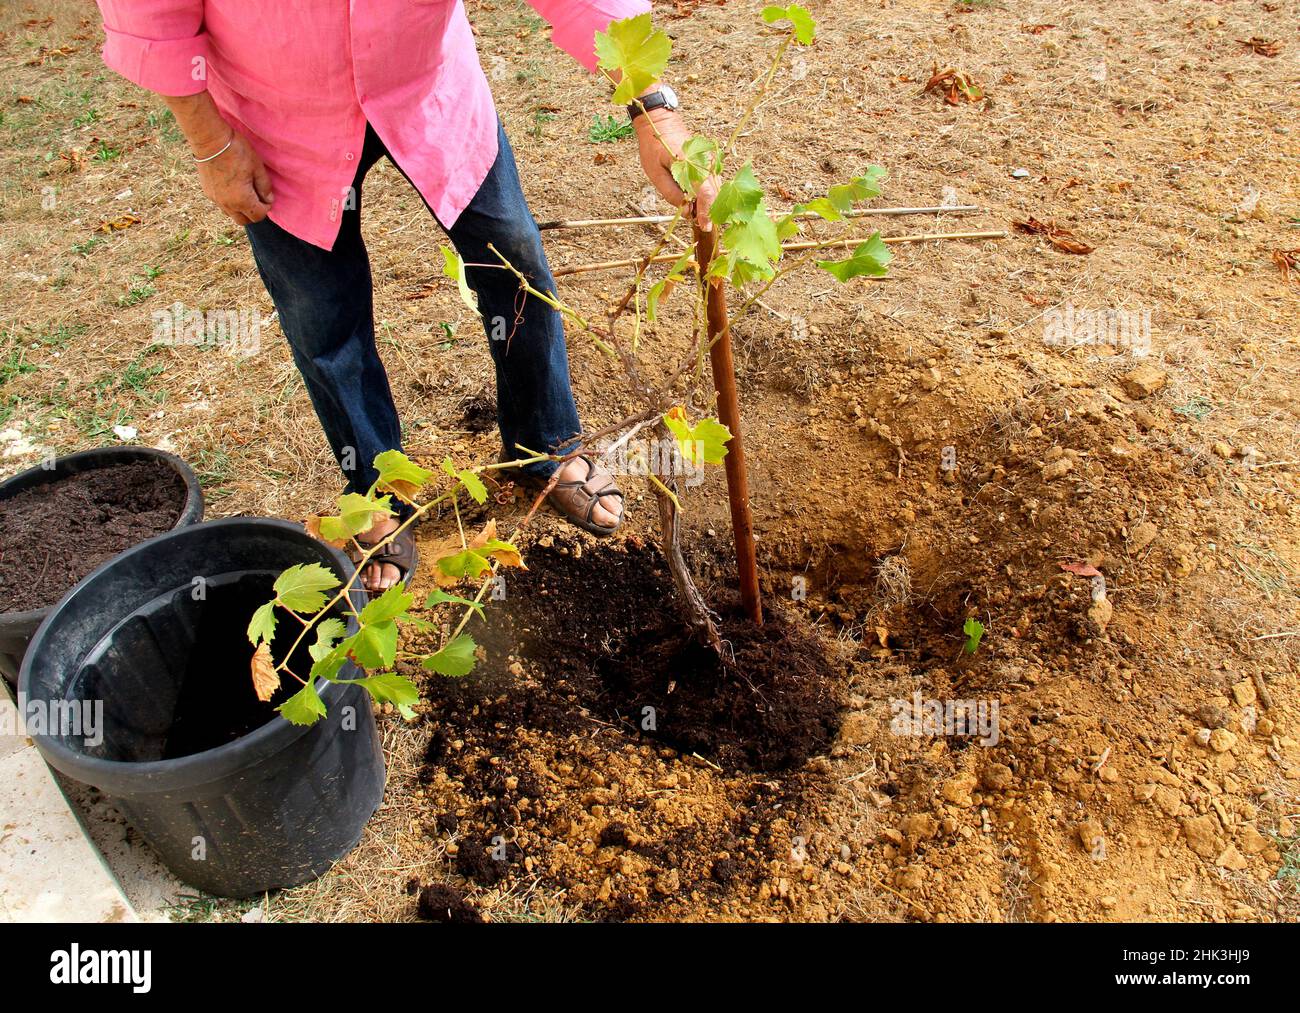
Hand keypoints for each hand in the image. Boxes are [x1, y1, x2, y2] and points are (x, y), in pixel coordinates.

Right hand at [195, 131, 273, 225]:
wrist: (209, 140)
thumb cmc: (236, 151)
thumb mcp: (257, 167)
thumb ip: (264, 186)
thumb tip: (268, 199)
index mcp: (242, 200)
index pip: (258, 216)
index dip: (265, 208)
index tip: (266, 197)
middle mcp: (227, 204)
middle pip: (244, 221)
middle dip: (253, 213)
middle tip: (257, 198)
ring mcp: (215, 199)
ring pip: (231, 214)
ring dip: (240, 209)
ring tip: (244, 192)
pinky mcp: (207, 192)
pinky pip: (221, 204)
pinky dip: (229, 202)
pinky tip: (232, 188)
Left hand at [634, 104, 718, 231]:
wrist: (659, 122)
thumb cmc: (653, 147)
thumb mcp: (655, 173)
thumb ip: (671, 193)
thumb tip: (686, 211)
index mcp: (690, 163)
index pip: (705, 192)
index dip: (706, 211)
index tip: (704, 226)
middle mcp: (704, 161)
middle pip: (715, 192)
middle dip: (710, 211)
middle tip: (702, 226)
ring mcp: (709, 160)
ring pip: (716, 188)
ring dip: (711, 204)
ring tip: (701, 217)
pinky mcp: (708, 161)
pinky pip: (713, 181)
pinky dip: (710, 195)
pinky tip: (701, 204)